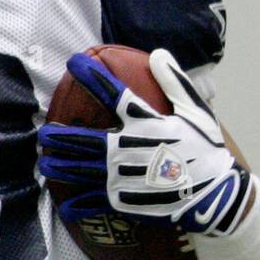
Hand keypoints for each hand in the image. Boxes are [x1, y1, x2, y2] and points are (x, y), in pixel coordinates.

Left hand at [38, 48, 252, 234]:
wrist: (215, 194)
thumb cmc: (206, 149)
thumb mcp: (195, 110)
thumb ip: (173, 81)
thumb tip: (157, 53)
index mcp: (147, 124)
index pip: (114, 94)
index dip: (92, 76)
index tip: (73, 62)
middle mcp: (129, 149)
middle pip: (85, 140)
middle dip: (60, 136)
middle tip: (44, 133)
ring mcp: (123, 177)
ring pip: (82, 171)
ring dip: (60, 167)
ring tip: (45, 164)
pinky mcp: (124, 200)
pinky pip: (95, 202)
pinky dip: (79, 204)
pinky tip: (65, 206)